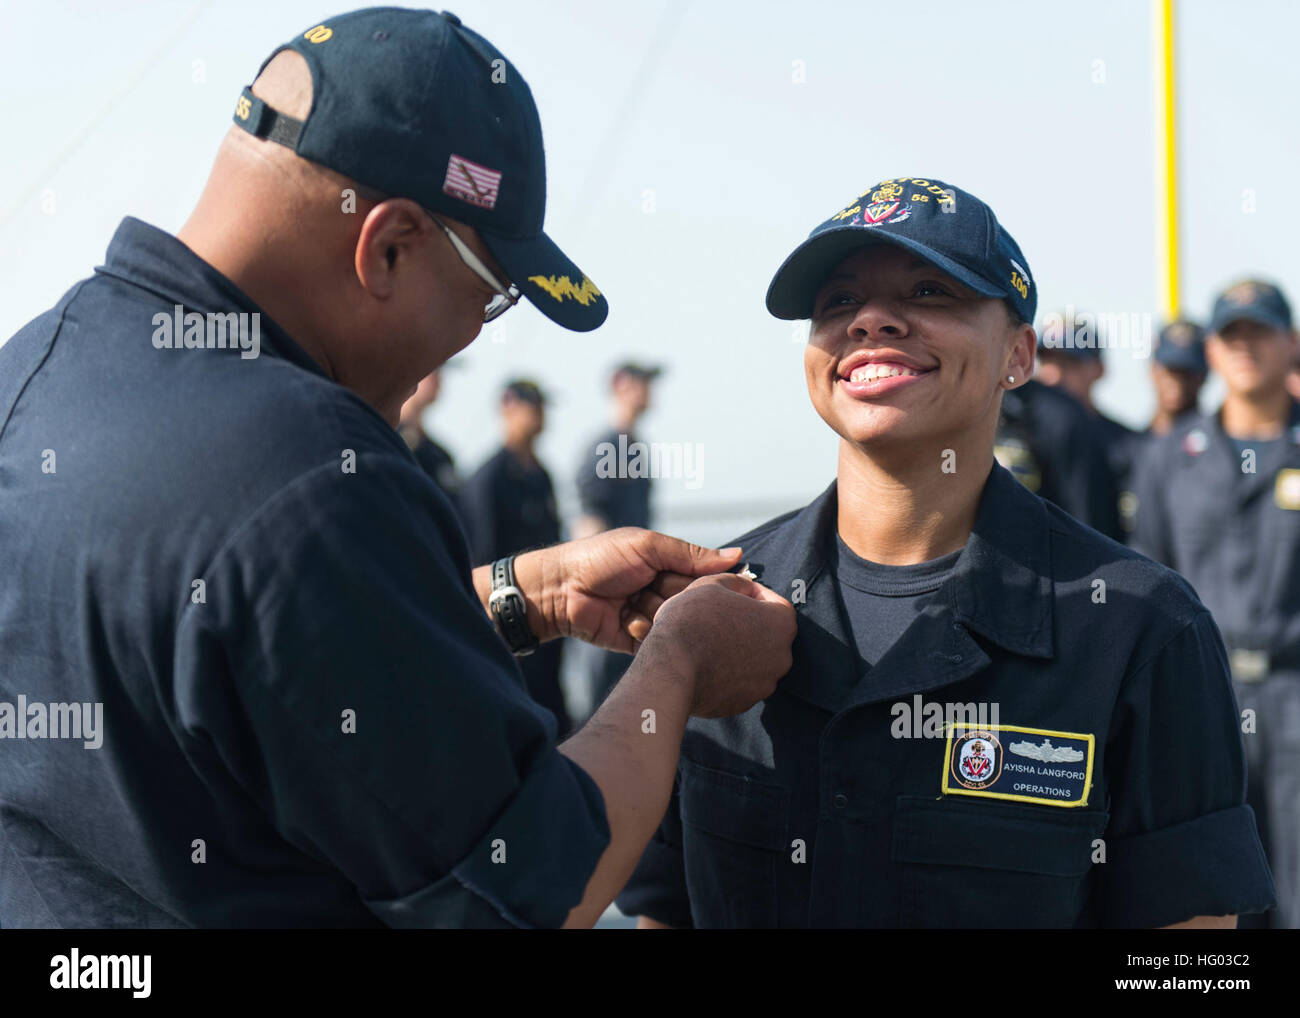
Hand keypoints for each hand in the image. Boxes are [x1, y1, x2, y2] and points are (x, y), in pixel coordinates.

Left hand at [512, 528, 744, 652]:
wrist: (559, 588)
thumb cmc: (600, 558)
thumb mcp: (648, 546)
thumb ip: (691, 554)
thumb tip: (736, 556)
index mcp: (668, 567)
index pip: (705, 578)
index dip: (718, 583)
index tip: (736, 587)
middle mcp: (663, 593)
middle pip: (693, 603)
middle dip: (682, 598)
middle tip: (658, 588)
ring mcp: (650, 618)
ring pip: (677, 624)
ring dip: (659, 614)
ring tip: (634, 601)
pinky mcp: (637, 642)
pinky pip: (657, 643)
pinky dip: (643, 631)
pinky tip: (625, 619)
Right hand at [642, 572, 795, 717]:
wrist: (670, 670)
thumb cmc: (692, 621)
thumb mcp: (712, 584)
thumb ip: (736, 582)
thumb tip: (744, 587)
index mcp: (781, 623)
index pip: (775, 603)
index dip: (753, 594)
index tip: (734, 593)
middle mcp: (782, 656)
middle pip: (768, 634)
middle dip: (748, 624)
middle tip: (719, 617)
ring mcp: (764, 684)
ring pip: (755, 660)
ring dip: (739, 649)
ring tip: (709, 641)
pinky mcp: (744, 704)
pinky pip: (740, 682)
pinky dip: (729, 673)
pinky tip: (706, 664)